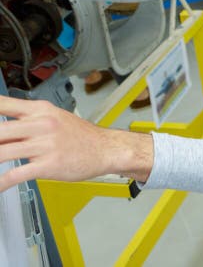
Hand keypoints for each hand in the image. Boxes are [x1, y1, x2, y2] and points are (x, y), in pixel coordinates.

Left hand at [0, 96, 153, 191]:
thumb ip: (26, 121)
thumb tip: (3, 128)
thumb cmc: (80, 136)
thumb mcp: (54, 118)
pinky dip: (1, 183)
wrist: (106, 149)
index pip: (4, 104)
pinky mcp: (48, 164)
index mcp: (40, 110)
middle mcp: (41, 124)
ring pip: (3, 152)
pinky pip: (16, 174)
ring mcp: (45, 144)